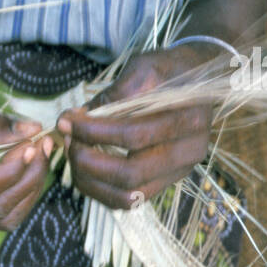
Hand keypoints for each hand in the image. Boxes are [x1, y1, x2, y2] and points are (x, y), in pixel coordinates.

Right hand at [0, 86, 51, 230]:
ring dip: (29, 187)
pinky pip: (0, 216)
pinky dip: (23, 195)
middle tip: (42, 143)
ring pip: (1, 216)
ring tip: (41, 153)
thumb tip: (30, 131)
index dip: (5, 171)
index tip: (29, 144)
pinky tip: (31, 169)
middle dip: (24, 176)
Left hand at [57, 44, 212, 207]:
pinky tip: (86, 170)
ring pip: (129, 195)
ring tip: (73, 155)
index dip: (93, 131)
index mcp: (187, 120)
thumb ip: (114, 93)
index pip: (133, 135)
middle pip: (131, 173)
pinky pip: (131, 199)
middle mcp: (188, 152)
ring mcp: (179, 172)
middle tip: (68, 140)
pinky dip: (102, 190)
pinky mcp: (167, 181)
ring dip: (91, 180)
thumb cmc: (169, 71)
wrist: (199, 80)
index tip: (67, 121)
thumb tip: (79, 118)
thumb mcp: (144, 67)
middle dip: (88, 160)